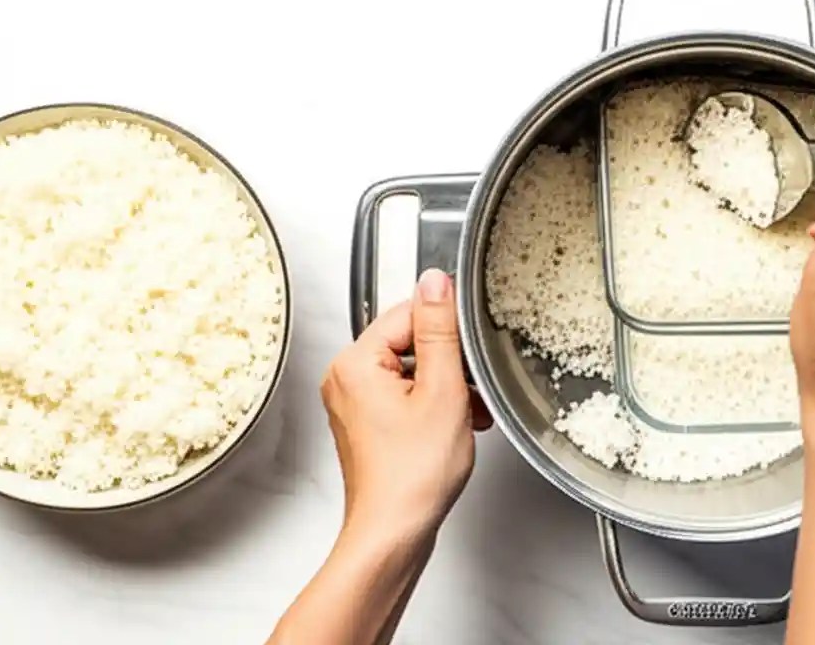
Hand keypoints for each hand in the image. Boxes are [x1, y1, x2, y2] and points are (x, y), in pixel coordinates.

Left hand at [320, 268, 491, 540]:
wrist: (394, 532)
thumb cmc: (412, 475)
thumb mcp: (442, 389)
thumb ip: (440, 330)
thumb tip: (435, 282)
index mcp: (355, 362)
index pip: (409, 313)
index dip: (448, 332)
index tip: (469, 352)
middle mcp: (345, 379)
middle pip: (410, 343)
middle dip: (450, 364)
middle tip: (470, 393)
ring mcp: (353, 404)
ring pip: (412, 372)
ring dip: (447, 388)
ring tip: (465, 415)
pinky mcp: (367, 425)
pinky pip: (406, 397)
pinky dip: (434, 406)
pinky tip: (456, 426)